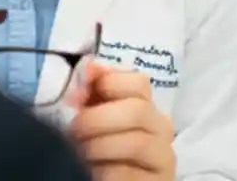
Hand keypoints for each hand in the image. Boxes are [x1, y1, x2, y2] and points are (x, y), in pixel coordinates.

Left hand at [63, 60, 175, 180]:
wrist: (110, 178)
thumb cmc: (99, 146)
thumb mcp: (93, 114)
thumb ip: (91, 90)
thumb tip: (90, 66)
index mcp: (146, 105)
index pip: (138, 82)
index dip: (107, 84)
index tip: (78, 97)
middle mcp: (161, 128)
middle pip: (137, 110)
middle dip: (97, 119)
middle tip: (74, 131)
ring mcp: (163, 157)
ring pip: (136, 143)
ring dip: (99, 147)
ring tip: (80, 154)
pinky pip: (129, 174)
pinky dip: (105, 172)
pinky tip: (93, 172)